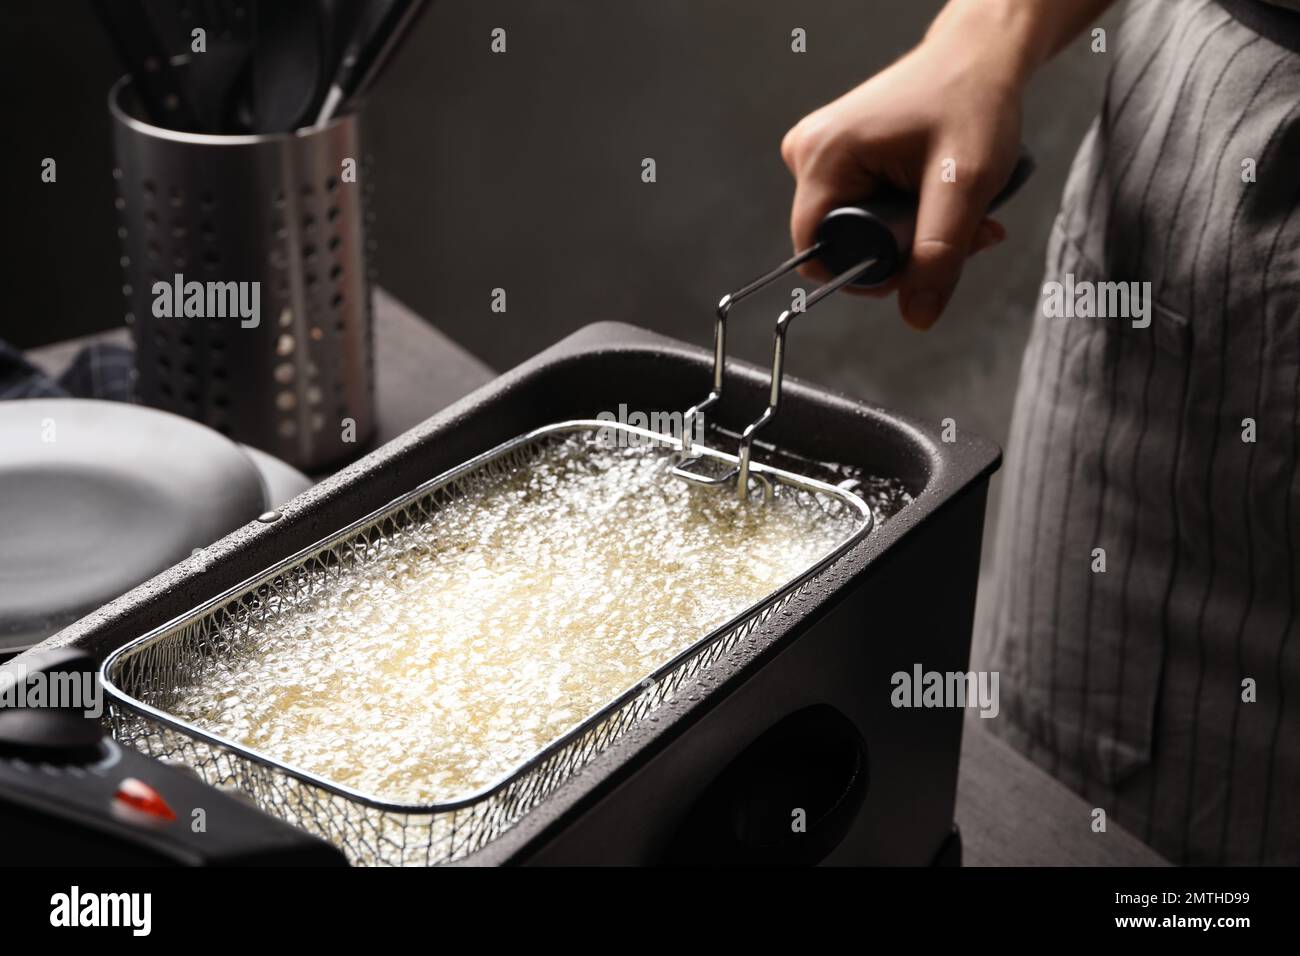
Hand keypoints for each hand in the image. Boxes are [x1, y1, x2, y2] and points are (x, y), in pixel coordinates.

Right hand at [781, 9, 1028, 328]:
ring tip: (954, 204)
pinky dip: (907, 215)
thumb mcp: (965, 185)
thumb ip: (940, 254)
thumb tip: (917, 316)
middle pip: (843, 245)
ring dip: (912, 235)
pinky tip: (937, 195)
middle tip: (959, 228)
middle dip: (904, 251)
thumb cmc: (972, 98)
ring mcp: (820, 154)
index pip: (819, 255)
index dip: (871, 272)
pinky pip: (864, 210)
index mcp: (823, 157)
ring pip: (859, 231)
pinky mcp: (838, 157)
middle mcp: (808, 154)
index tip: (923, 257)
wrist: (982, 55)